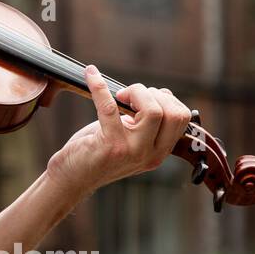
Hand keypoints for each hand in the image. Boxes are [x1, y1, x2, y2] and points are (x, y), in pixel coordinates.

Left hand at [46, 65, 191, 198]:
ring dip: (135, 92)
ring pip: (153, 111)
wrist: (73, 178)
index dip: (166, 99)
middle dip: (152, 94)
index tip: (144, 96)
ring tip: (118, 94)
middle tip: (128, 96)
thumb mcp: (131, 139)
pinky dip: (99, 86)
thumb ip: (147, 121)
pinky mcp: (111, 146)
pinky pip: (109, 107)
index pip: (182, 118)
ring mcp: (133, 151)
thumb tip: (160, 94)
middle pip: (173, 113)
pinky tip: (91, 75)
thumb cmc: (98, 152)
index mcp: (160, 151)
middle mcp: (152, 154)